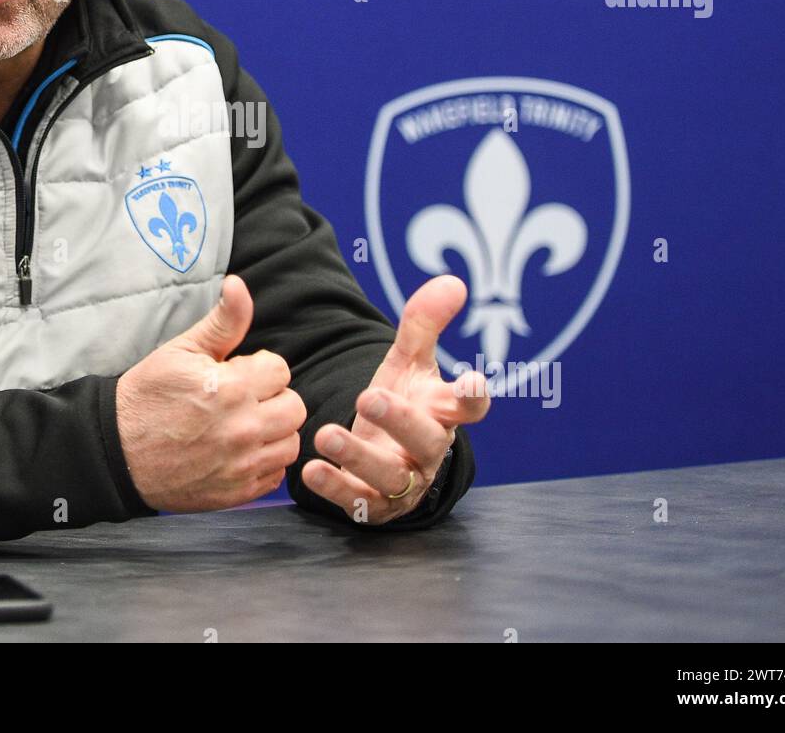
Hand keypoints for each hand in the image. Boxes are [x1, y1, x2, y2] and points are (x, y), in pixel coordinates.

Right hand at [116, 274, 306, 511]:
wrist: (116, 451)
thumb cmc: (147, 396)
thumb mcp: (181, 350)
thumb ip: (222, 321)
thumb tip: (239, 285)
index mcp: (232, 389)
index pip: (281, 371)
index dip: (259, 368)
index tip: (235, 373)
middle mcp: (243, 429)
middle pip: (295, 408)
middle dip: (273, 398)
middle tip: (243, 399)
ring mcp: (241, 466)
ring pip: (290, 444)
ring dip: (273, 431)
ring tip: (244, 424)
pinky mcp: (237, 492)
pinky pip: (275, 475)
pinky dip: (264, 462)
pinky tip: (239, 450)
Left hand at [301, 275, 488, 524]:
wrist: (382, 452)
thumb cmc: (403, 402)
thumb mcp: (409, 362)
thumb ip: (424, 323)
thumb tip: (452, 281)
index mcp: (443, 413)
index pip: (469, 408)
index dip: (472, 397)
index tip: (470, 381)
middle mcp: (428, 450)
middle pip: (425, 440)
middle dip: (400, 421)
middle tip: (370, 397)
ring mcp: (403, 480)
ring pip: (389, 475)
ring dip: (358, 456)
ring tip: (326, 435)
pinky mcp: (375, 503)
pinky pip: (359, 500)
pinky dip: (335, 487)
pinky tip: (311, 469)